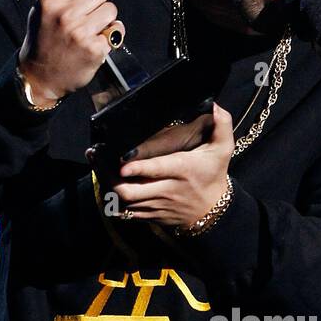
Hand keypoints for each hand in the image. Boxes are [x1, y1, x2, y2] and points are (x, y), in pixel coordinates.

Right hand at [18, 0, 123, 102]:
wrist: (40, 76)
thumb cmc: (43, 38)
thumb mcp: (46, 7)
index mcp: (51, 0)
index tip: (78, 1)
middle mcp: (65, 15)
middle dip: (96, 3)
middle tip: (85, 17)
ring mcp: (81, 33)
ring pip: (111, 10)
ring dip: (105, 19)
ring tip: (91, 29)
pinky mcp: (95, 49)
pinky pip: (116, 30)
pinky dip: (110, 36)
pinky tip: (96, 42)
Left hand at [88, 104, 234, 228]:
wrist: (213, 211)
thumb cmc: (214, 174)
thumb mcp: (223, 149)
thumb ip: (222, 125)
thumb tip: (214, 105)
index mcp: (183, 170)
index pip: (158, 170)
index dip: (138, 168)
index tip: (123, 164)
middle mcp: (168, 190)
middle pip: (133, 191)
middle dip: (113, 180)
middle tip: (99, 161)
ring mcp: (158, 205)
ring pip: (126, 202)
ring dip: (109, 189)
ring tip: (98, 169)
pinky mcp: (152, 215)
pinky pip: (128, 212)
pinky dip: (115, 202)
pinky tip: (106, 186)